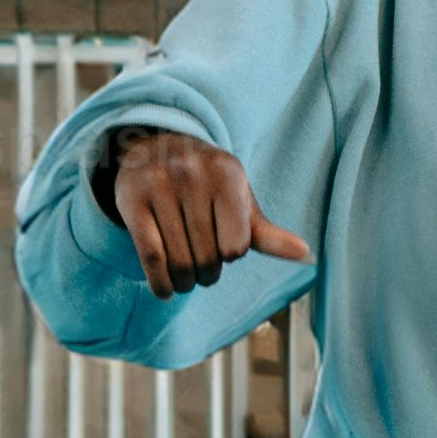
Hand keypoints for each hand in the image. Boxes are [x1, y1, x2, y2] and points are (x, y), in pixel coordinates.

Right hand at [99, 127, 305, 296]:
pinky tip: (165, 290)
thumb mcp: (239, 200)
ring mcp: (159, 184)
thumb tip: (305, 254)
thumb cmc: (207, 183)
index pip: (235, 247)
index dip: (230, 256)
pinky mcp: (131, 199)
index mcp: (227, 174)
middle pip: (207, 257)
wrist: (157, 147)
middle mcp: (192, 174)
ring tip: (186, 281)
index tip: (223, 249)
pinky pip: (150, 256)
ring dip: (184, 283)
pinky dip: (160, 283)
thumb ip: (267, 232)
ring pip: (179, 261)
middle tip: (203, 272)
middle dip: (207, 275)